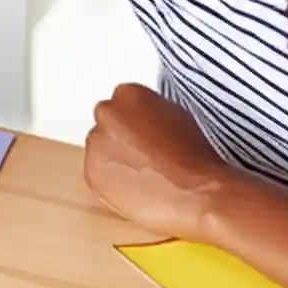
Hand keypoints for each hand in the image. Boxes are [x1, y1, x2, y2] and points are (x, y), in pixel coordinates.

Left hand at [84, 83, 236, 240]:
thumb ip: (149, 110)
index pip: (123, 103)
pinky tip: (135, 187)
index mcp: (128, 94)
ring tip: (143, 175)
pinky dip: (111, 181)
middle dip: (121, 138)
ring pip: (101, 149)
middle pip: (108, 124)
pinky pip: (97, 174)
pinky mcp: (91, 172)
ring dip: (114, 159)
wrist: (197, 193)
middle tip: (144, 157)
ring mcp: (96, 143)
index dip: (136, 123)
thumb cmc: (195, 157)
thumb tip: (141, 119)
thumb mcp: (177, 114)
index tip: (146, 136)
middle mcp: (106, 113)